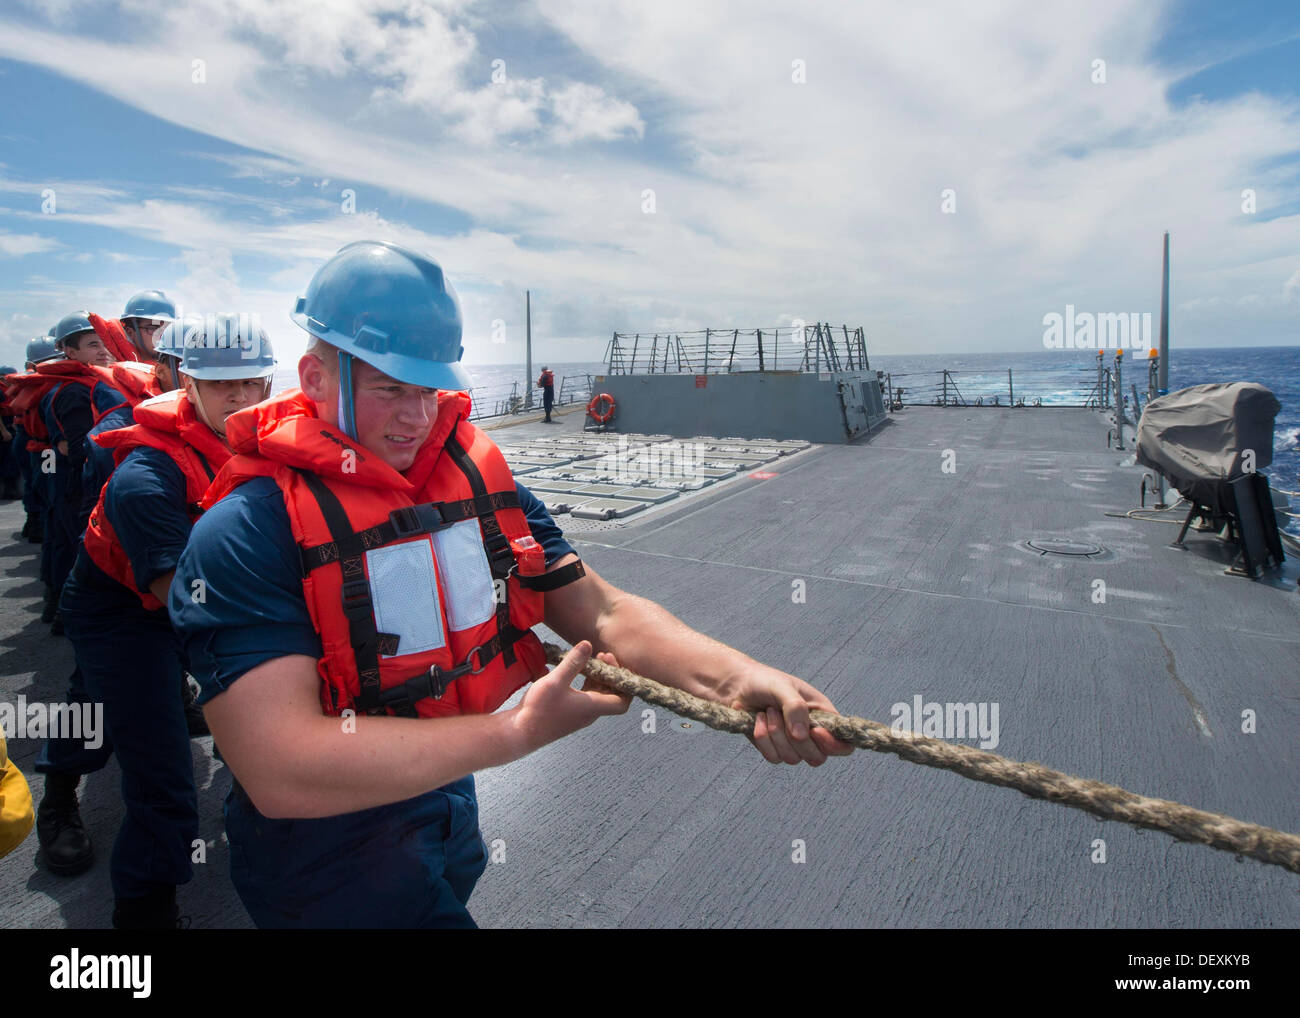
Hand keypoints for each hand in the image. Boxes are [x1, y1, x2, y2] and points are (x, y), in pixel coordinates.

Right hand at [510, 641, 631, 753]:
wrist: (520, 732)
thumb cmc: (539, 709)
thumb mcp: (555, 681)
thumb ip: (573, 663)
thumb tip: (588, 644)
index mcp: (592, 707)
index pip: (623, 701)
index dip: (624, 682)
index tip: (612, 663)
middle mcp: (589, 713)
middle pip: (612, 695)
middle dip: (611, 674)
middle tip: (602, 655)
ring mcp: (579, 714)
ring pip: (598, 695)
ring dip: (598, 677)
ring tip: (591, 659)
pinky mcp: (569, 713)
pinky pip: (586, 697)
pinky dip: (586, 683)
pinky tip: (577, 670)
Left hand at [726, 663, 853, 765]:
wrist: (737, 686)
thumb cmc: (765, 681)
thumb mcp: (782, 687)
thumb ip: (795, 708)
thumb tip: (802, 736)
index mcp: (823, 716)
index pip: (843, 744)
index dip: (834, 745)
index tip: (814, 732)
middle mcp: (811, 733)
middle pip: (817, 757)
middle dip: (796, 740)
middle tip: (778, 713)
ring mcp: (793, 744)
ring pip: (793, 758)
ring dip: (775, 735)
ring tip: (767, 711)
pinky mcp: (774, 749)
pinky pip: (773, 757)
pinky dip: (763, 739)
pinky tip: (757, 720)